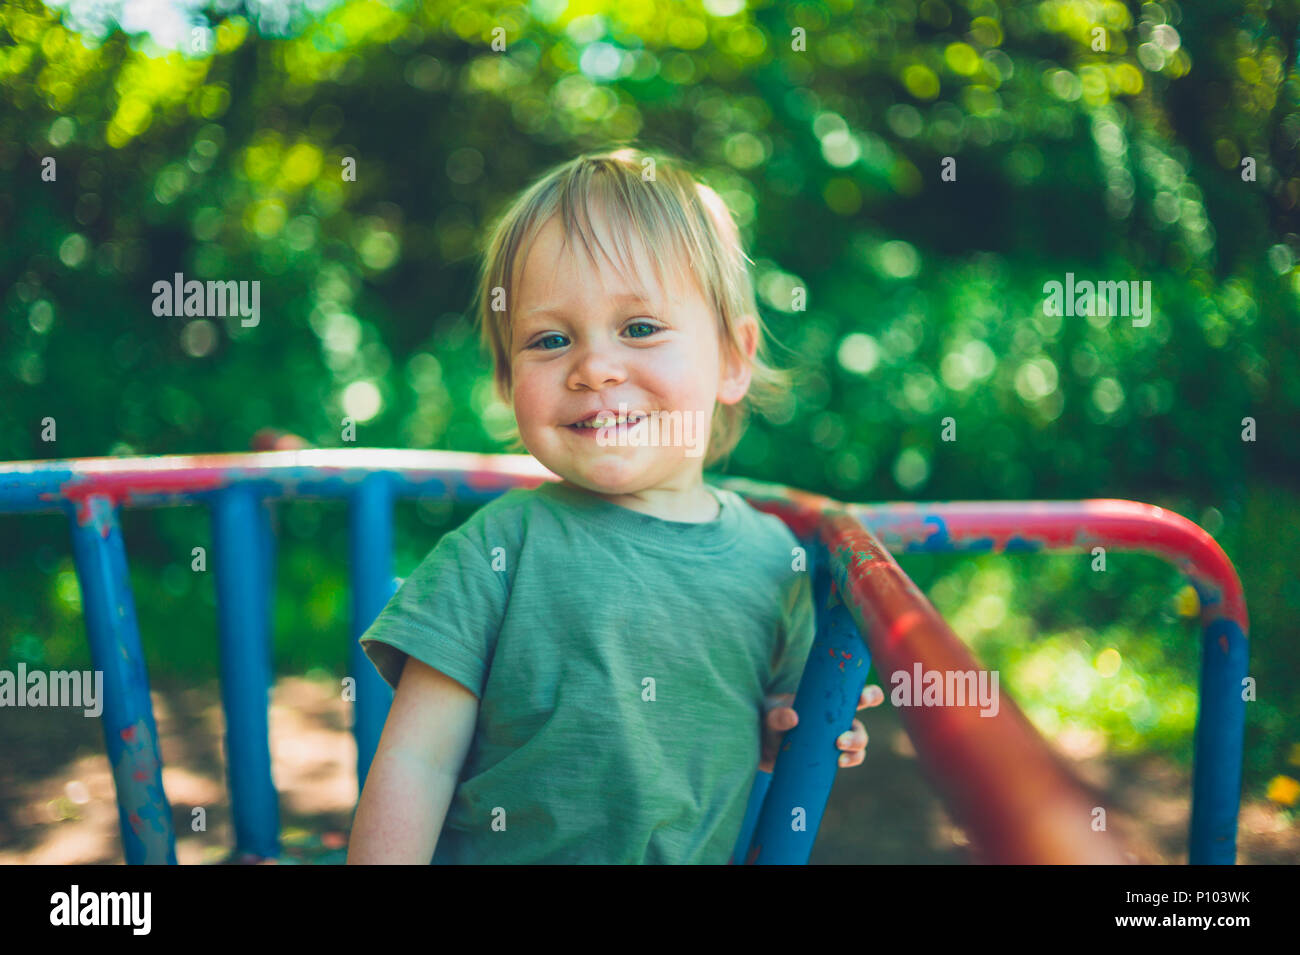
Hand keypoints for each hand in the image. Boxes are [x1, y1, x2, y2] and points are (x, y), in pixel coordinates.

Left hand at [759, 684, 883, 772]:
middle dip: (858, 734)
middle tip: (840, 740)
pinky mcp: (827, 757)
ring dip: (854, 749)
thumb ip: (778, 715)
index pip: (854, 695)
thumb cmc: (767, 719)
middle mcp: (836, 721)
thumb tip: (793, 717)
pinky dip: (849, 760)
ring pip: (857, 745)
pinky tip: (838, 762)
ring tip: (837, 754)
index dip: (868, 695)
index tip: (865, 698)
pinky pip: (848, 759)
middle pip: (860, 726)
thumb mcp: (769, 714)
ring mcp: (833, 740)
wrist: (759, 745)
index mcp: (827, 702)